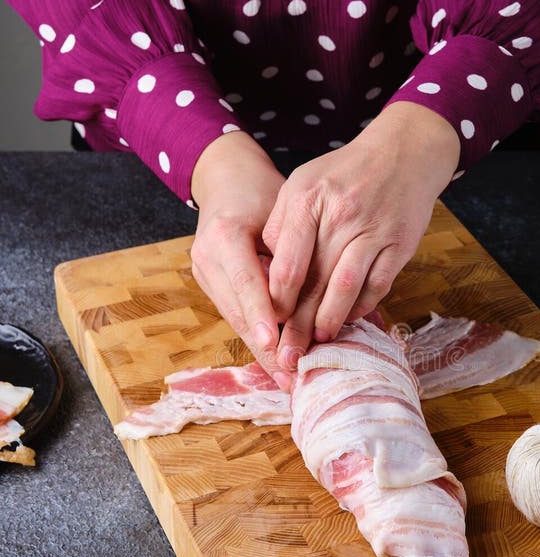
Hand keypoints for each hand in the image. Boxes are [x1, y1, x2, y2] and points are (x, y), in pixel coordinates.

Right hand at [190, 131, 285, 375]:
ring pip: (236, 320)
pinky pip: (238, 316)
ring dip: (263, 352)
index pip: (245, 279)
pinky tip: (278, 362)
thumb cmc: (261, 191)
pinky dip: (259, 339)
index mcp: (224, 234)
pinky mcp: (211, 285)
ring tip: (288, 379)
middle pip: (238, 310)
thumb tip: (318, 292)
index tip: (274, 339)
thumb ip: (292, 248)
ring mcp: (205, 275)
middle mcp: (207, 258)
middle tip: (290, 376)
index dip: (261, 311)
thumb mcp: (280, 208)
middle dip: (265, 348)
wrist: (226, 178)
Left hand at [262, 102, 460, 372]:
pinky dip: (361, 307)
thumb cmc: (345, 173)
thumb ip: (282, 223)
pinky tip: (348, 320)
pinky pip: (377, 285)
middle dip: (298, 325)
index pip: (287, 263)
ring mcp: (372, 231)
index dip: (276, 300)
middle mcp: (340, 216)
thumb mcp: (303, 182)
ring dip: (330, 321)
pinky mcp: (398, 245)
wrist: (404, 153)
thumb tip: (266, 269)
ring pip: (346, 288)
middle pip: (314, 282)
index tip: (270, 324)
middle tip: (288, 355)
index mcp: (308, 200)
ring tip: (318, 343)